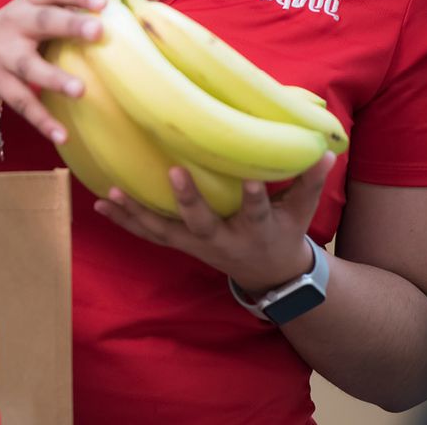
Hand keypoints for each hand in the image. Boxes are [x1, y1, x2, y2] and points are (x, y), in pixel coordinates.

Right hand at [0, 0, 107, 143]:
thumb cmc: (20, 29)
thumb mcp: (39, 9)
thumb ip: (77, 7)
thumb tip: (139, 1)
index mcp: (31, 1)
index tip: (103, 0)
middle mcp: (16, 23)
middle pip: (43, 21)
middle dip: (69, 25)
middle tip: (98, 31)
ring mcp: (4, 54)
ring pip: (29, 66)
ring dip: (54, 78)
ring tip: (80, 90)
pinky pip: (21, 103)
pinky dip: (41, 120)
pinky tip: (61, 135)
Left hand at [95, 151, 335, 292]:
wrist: (269, 276)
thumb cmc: (285, 234)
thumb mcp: (302, 213)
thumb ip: (310, 181)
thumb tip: (327, 148)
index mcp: (257, 230)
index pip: (257, 212)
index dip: (252, 197)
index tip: (247, 179)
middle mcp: (224, 241)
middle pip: (203, 223)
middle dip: (188, 200)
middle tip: (173, 172)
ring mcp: (197, 245)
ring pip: (165, 231)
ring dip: (138, 212)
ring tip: (113, 192)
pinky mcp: (179, 243)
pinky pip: (148, 234)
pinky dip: (124, 220)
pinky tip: (99, 203)